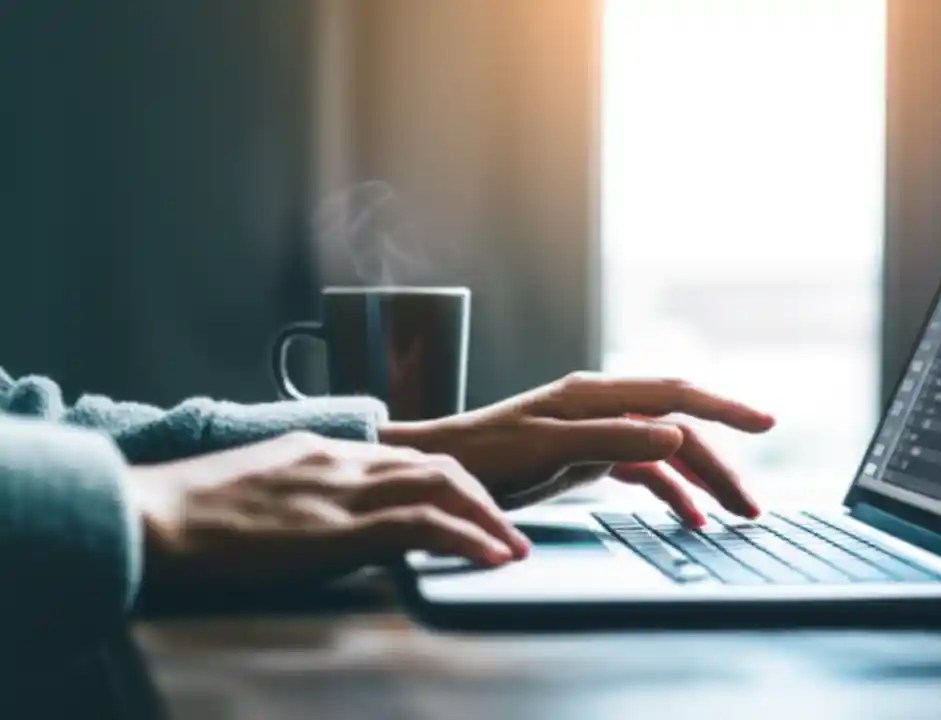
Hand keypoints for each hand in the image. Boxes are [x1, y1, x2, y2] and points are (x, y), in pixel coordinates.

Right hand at [128, 432, 530, 593]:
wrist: (152, 517)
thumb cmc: (191, 513)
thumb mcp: (260, 490)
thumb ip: (304, 494)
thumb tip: (325, 519)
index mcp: (324, 450)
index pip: (408, 456)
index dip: (451, 481)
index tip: (474, 505)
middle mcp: (344, 460)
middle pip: (439, 465)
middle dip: (483, 497)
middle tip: (508, 529)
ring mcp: (343, 491)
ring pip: (444, 486)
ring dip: (489, 518)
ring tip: (513, 548)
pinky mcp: (339, 527)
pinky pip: (423, 525)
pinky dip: (467, 539)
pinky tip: (490, 557)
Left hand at [379, 373, 774, 525]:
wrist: (442, 469)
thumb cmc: (485, 454)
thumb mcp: (548, 448)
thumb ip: (612, 438)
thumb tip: (676, 432)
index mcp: (597, 394)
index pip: (676, 394)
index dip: (724, 408)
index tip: (765, 424)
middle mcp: (605, 406)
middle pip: (680, 430)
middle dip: (721, 466)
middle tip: (754, 507)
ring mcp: (600, 431)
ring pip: (668, 453)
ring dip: (702, 483)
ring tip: (736, 516)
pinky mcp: (591, 456)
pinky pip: (645, 471)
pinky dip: (671, 493)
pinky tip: (692, 518)